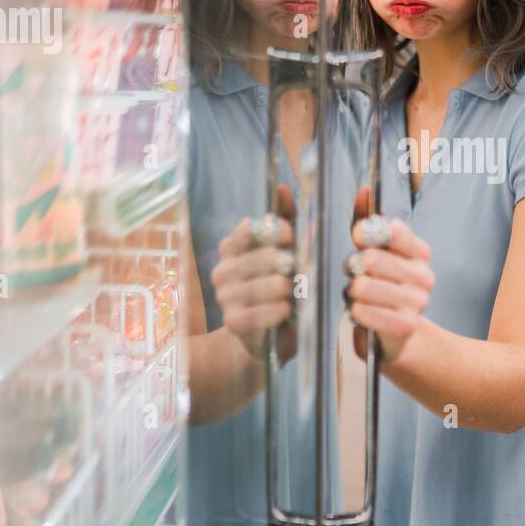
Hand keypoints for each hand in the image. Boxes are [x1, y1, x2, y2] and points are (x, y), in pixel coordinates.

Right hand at [211, 186, 298, 361]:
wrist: (264, 337)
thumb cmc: (278, 286)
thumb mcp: (285, 251)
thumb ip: (286, 219)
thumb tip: (283, 188)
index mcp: (232, 247)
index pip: (250, 230)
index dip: (276, 231)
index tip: (292, 237)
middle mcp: (222, 270)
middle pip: (263, 258)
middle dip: (289, 265)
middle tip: (302, 272)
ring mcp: (224, 297)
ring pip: (262, 286)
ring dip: (287, 289)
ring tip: (298, 291)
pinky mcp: (231, 322)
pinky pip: (254, 314)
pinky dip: (276, 312)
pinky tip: (287, 310)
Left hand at [345, 211, 433, 365]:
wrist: (399, 334)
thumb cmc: (382, 284)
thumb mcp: (376, 251)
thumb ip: (367, 220)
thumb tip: (364, 190)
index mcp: (420, 252)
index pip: (391, 230)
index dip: (366, 232)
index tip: (358, 239)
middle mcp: (424, 276)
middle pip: (371, 259)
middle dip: (353, 266)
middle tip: (354, 273)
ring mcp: (418, 302)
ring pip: (363, 287)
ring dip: (351, 292)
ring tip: (357, 295)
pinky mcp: (406, 326)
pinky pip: (364, 312)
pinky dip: (355, 311)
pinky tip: (360, 311)